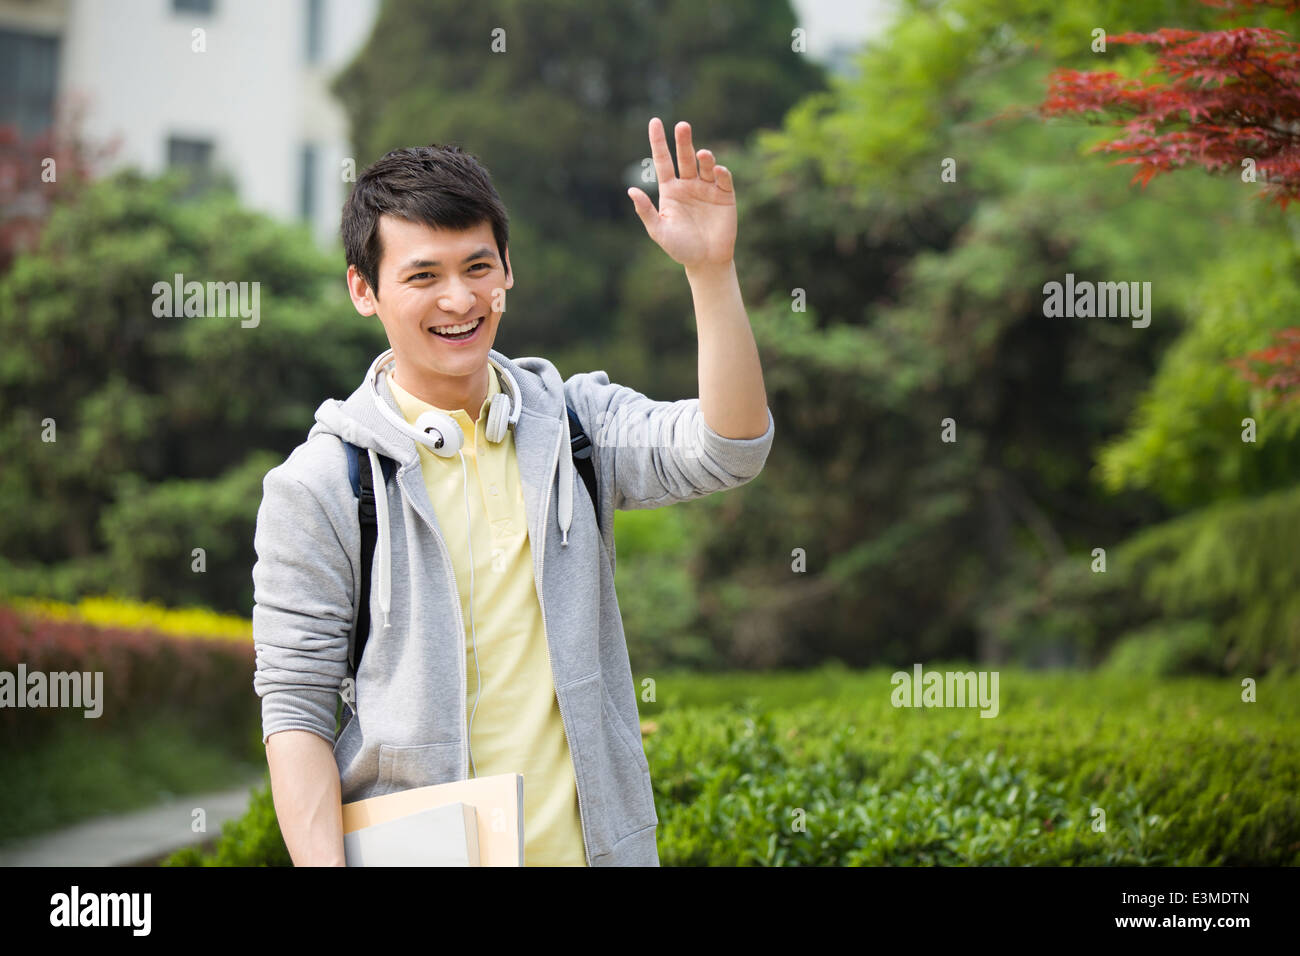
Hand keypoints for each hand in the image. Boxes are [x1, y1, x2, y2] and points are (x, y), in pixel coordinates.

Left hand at [628, 118, 735, 269]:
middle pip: (685, 157)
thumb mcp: (659, 231)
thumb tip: (631, 190)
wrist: (706, 262)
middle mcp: (688, 185)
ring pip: (705, 165)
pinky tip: (717, 171)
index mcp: (670, 190)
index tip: (654, 121)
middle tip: (682, 126)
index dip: (658, 141)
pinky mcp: (725, 196)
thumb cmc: (680, 248)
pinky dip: (721, 173)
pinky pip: (723, 179)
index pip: (663, 160)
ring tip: (702, 154)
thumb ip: (646, 211)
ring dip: (704, 158)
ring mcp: (708, 189)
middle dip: (684, 141)